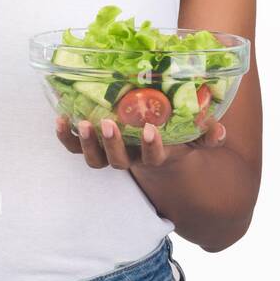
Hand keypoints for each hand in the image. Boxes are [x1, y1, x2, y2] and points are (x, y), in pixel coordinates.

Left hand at [55, 114, 227, 170]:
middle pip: (118, 163)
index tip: (150, 128)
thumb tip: (218, 129)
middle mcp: (131, 160)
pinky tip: (60, 118)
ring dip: (87, 143)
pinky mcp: (95, 147)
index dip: (151, 147)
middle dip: (112, 144)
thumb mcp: (194, 139)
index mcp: (155, 158)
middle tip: (108, 123)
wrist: (157, 153)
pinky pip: (76, 147)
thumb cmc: (177, 141)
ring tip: (84, 122)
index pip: (154, 159)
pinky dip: (66, 136)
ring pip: (96, 160)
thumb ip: (206, 135)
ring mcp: (110, 155)